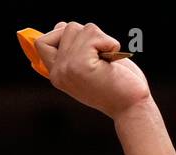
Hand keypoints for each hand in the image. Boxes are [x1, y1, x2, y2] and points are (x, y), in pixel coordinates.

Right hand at [34, 21, 149, 119]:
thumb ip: (74, 50)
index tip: (85, 47)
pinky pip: (91, 33)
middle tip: (104, 59)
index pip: (41, 42)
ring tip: (109, 61)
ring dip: (99, 38)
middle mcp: (58, 72)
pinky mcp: (80, 65)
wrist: (135, 109)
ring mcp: (67, 68)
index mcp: (58, 75)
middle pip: (64, 28)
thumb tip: (62, 26)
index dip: (60, 35)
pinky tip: (114, 59)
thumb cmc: (120, 87)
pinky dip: (108, 42)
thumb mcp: (91, 66)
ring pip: (76, 28)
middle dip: (88, 36)